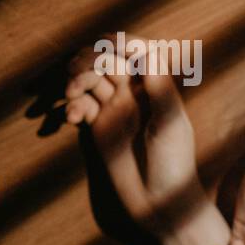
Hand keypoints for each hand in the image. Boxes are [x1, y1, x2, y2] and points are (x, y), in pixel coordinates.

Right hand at [65, 39, 202, 232]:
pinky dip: (72, 107)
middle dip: (90, 60)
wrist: (158, 201)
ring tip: (71, 94)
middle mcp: (135, 94)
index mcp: (157, 88)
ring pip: (90, 79)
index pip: (140, 53)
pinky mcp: (98, 126)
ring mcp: (115, 109)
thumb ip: (159, 89)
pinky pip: (80, 105)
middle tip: (75, 73)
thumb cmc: (173, 162)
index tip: (109, 43)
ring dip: (76, 80)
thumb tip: (149, 52)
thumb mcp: (170, 124)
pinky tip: (71, 119)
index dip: (124, 43)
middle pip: (108, 61)